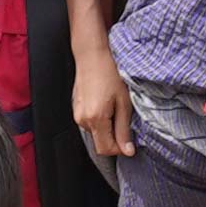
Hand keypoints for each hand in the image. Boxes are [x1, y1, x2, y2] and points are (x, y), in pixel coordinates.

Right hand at [72, 53, 136, 173]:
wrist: (92, 55)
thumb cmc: (110, 73)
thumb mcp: (124, 102)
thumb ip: (124, 130)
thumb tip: (128, 151)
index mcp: (95, 119)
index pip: (106, 150)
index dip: (120, 149)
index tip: (130, 141)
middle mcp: (83, 119)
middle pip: (100, 143)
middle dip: (114, 138)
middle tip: (124, 119)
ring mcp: (77, 114)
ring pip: (96, 133)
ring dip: (107, 128)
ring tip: (114, 107)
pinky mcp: (76, 108)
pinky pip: (90, 123)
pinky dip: (99, 120)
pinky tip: (105, 103)